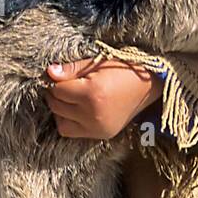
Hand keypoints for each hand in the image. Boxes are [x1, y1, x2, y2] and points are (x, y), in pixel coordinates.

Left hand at [44, 57, 162, 139]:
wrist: (148, 85)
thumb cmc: (123, 69)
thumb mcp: (97, 63)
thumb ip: (72, 70)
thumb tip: (49, 72)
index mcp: (92, 94)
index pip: (58, 91)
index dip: (54, 81)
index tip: (56, 74)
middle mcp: (94, 115)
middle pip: (58, 107)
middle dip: (55, 95)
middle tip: (60, 84)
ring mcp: (98, 128)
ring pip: (62, 124)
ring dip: (60, 111)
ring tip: (68, 97)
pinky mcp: (102, 135)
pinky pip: (74, 133)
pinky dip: (70, 121)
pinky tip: (77, 109)